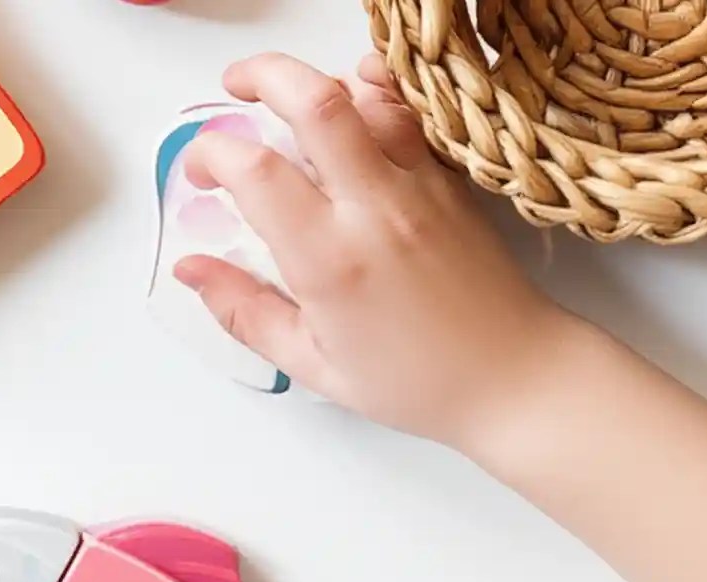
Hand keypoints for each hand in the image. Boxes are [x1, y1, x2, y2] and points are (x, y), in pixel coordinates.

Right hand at [176, 53, 568, 446]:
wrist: (516, 378)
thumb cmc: (417, 382)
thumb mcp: (312, 364)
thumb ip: (244, 311)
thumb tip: (190, 270)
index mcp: (330, 261)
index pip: (255, 171)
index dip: (211, 153)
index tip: (202, 170)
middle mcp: (375, 210)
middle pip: (314, 100)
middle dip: (262, 75)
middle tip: (235, 86)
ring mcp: (420, 187)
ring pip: (367, 96)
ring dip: (321, 83)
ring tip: (293, 103)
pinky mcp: (450, 181)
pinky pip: (409, 116)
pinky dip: (378, 95)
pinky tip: (360, 103)